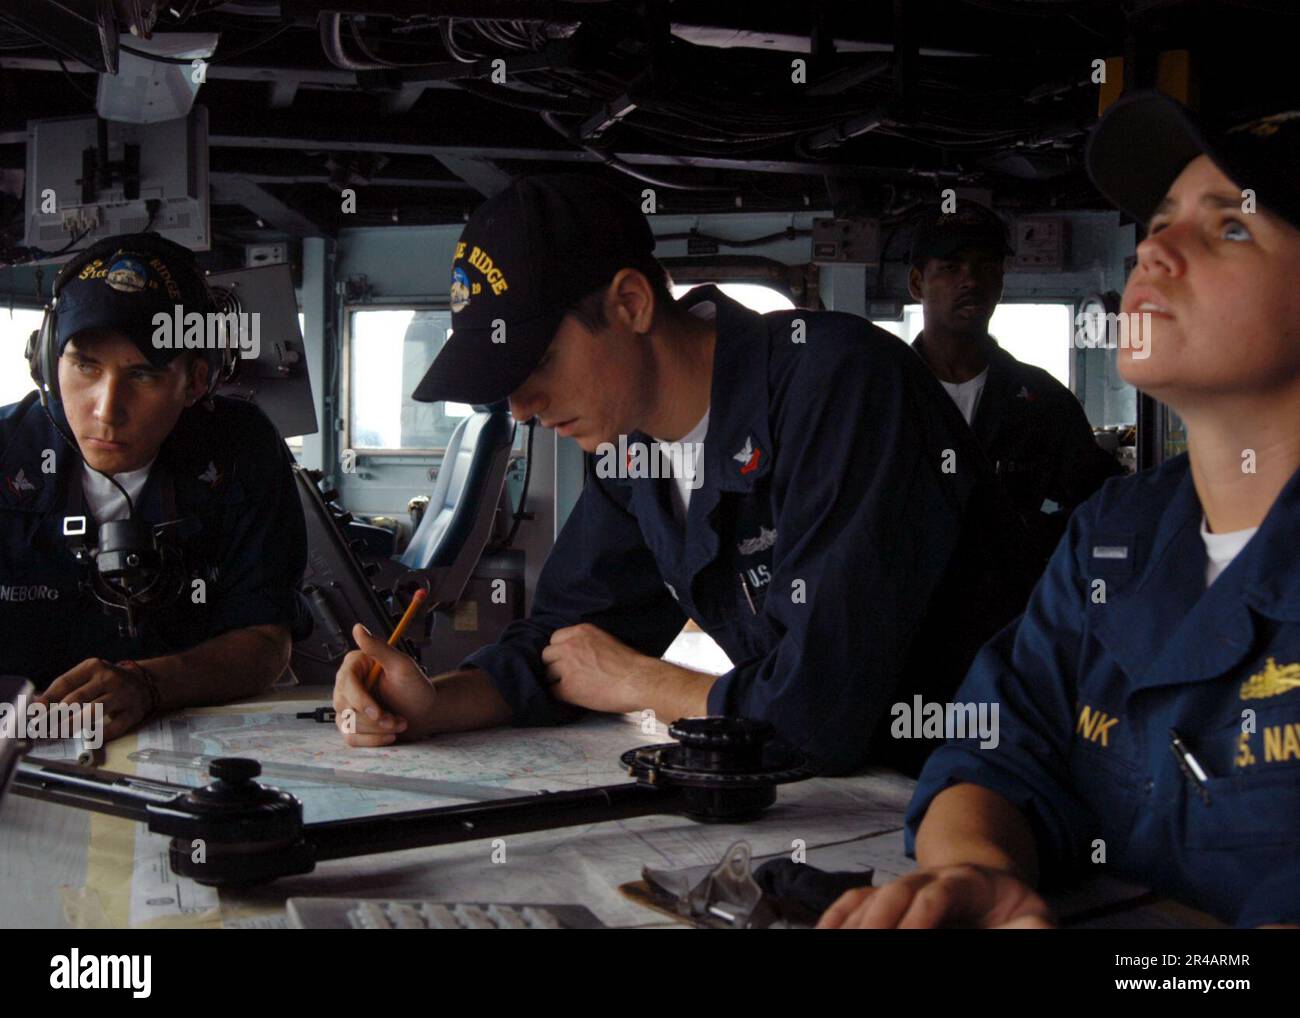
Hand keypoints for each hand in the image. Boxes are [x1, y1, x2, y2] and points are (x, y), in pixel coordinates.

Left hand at [33, 658, 151, 741]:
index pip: (64, 682)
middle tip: (42, 728)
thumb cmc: (108, 682)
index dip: (47, 699)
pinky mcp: (133, 712)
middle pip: (77, 698)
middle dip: (56, 716)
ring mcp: (122, 695)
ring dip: (73, 725)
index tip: (35, 712)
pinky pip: (115, 727)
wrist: (146, 682)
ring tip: (58, 733)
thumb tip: (37, 706)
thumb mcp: (89, 677)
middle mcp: (108, 679)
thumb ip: (66, 689)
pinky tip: (90, 738)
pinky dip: (101, 735)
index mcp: (93, 667)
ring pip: (94, 711)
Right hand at [333, 624, 436, 746]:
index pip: (346, 684)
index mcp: (355, 666)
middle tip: (398, 719)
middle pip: (346, 707)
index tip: (378, 712)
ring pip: (349, 725)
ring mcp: (345, 707)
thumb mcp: (402, 665)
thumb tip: (359, 629)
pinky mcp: (350, 726)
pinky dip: (373, 741)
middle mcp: (345, 686)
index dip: (361, 701)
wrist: (424, 712)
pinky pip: (351, 739)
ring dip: (378, 730)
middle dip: (375, 719)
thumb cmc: (415, 688)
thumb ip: (379, 648)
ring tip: (398, 723)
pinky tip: (389, 735)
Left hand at [541, 623, 656, 712]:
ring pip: (547, 674)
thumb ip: (587, 643)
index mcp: (581, 632)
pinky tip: (575, 696)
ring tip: (573, 686)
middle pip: (547, 655)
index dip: (560, 651)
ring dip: (556, 680)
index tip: (567, 660)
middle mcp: (570, 646)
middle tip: (567, 674)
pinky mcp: (568, 688)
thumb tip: (577, 654)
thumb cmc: (631, 664)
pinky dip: (561, 695)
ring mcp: (567, 667)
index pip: (555, 639)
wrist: (639, 681)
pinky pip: (553, 692)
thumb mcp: (606, 640)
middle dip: (555, 665)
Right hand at [815, 864, 1052, 928]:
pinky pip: (852, 902)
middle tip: (866, 945)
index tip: (909, 938)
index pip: (936, 894)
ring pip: (868, 898)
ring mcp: (901, 886)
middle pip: (894, 892)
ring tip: (838, 944)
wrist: (988, 884)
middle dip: (877, 921)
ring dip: (851, 923)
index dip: (921, 916)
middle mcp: (926, 879)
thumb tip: (1032, 934)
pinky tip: (822, 935)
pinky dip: (835, 918)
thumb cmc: (1011, 909)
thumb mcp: (1034, 915)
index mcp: (964, 880)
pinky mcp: (885, 899)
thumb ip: (1035, 929)